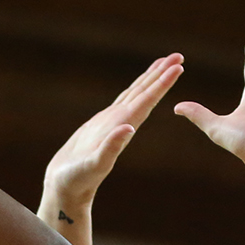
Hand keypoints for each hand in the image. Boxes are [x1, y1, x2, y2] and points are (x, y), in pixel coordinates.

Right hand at [43, 54, 183, 206]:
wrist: (66, 189)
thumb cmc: (77, 180)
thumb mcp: (94, 165)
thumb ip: (110, 148)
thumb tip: (129, 128)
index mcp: (123, 129)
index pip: (146, 101)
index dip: (161, 84)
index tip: (177, 67)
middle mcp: (122, 124)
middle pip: (146, 94)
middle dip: (161, 75)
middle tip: (178, 55)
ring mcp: (113, 123)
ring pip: (135, 95)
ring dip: (150, 79)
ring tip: (164, 62)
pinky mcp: (102, 124)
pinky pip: (122, 101)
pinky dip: (133, 90)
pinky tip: (139, 86)